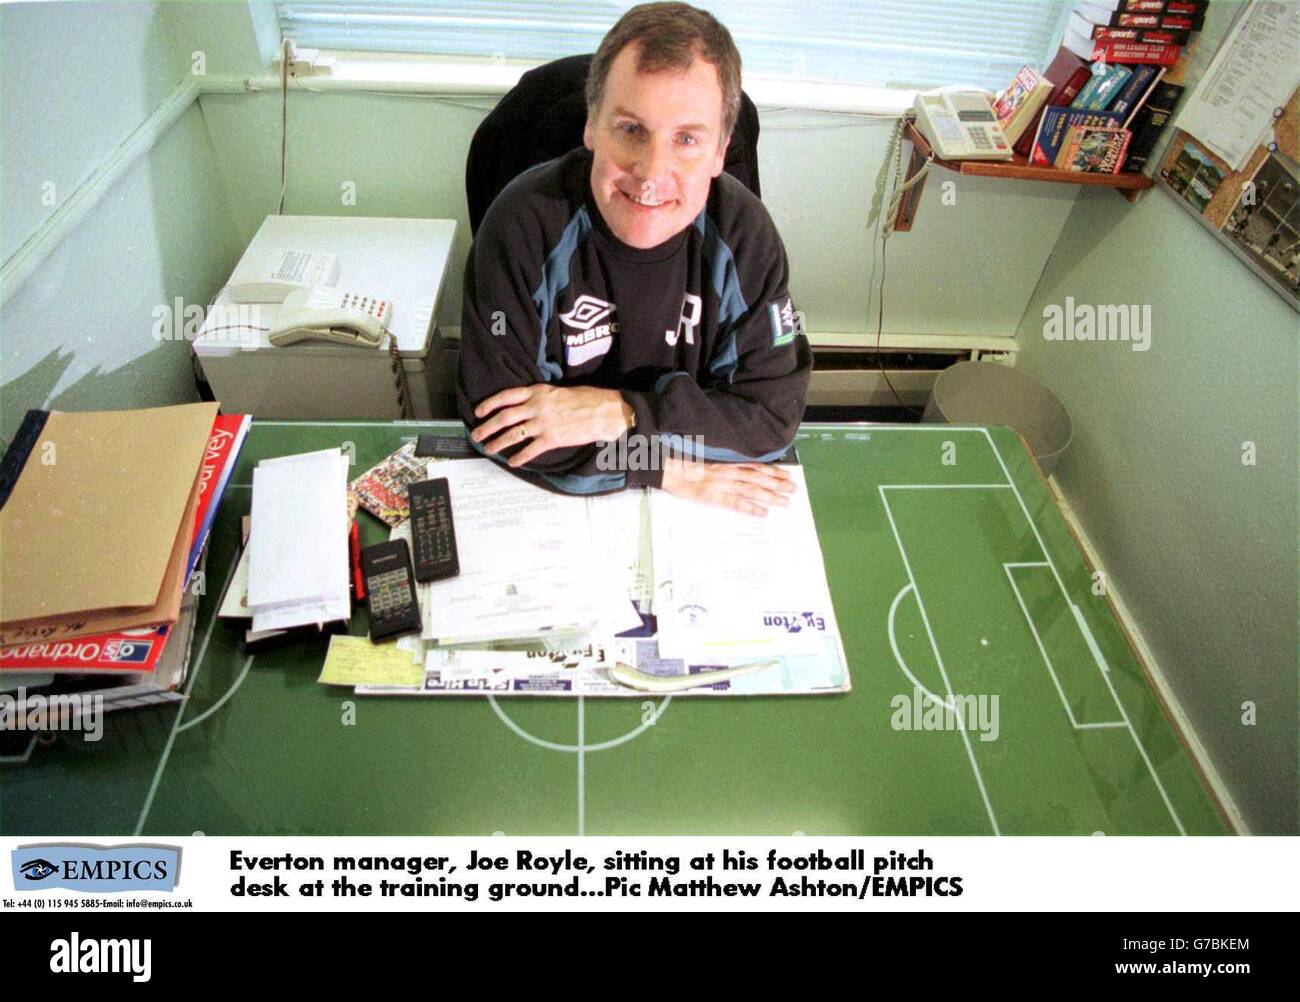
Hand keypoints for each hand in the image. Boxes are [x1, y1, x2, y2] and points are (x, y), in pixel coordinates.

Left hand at [471, 384, 633, 467]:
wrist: (604, 411)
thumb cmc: (586, 398)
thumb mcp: (558, 391)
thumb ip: (541, 398)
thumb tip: (528, 407)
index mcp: (538, 392)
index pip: (506, 396)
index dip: (489, 404)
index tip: (478, 412)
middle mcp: (536, 406)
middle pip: (504, 417)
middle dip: (487, 427)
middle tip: (476, 435)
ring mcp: (543, 423)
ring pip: (513, 434)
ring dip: (498, 443)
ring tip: (488, 449)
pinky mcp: (552, 439)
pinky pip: (530, 450)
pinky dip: (519, 457)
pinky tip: (512, 462)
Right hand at [660, 457, 795, 516]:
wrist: (665, 466)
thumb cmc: (683, 459)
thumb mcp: (706, 455)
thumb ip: (722, 461)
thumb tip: (735, 466)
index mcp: (726, 461)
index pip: (755, 466)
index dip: (772, 470)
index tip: (787, 474)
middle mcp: (728, 471)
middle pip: (758, 478)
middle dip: (777, 484)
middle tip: (793, 490)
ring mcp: (721, 484)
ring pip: (751, 490)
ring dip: (770, 496)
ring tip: (785, 502)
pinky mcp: (712, 496)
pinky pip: (735, 504)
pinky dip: (750, 508)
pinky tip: (763, 513)